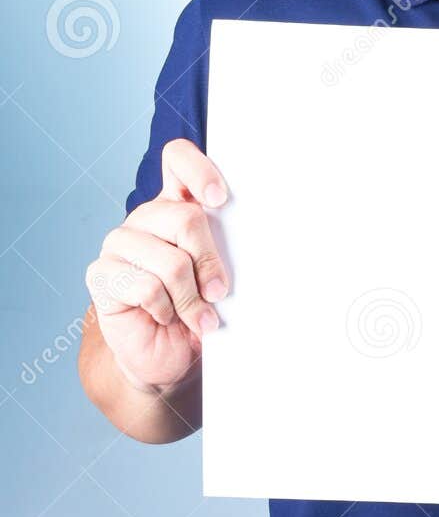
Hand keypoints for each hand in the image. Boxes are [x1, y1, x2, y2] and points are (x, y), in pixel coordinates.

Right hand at [84, 138, 228, 394]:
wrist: (167, 358)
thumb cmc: (199, 312)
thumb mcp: (222, 278)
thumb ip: (229, 250)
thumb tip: (259, 241)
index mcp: (175, 205)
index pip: (177, 159)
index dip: (200, 171)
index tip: (220, 200)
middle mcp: (146, 219)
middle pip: (185, 218)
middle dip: (210, 262)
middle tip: (219, 291)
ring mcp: (119, 244)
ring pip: (170, 262)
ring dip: (192, 298)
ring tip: (197, 316)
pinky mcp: (101, 274)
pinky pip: (146, 288)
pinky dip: (167, 310)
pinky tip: (166, 317)